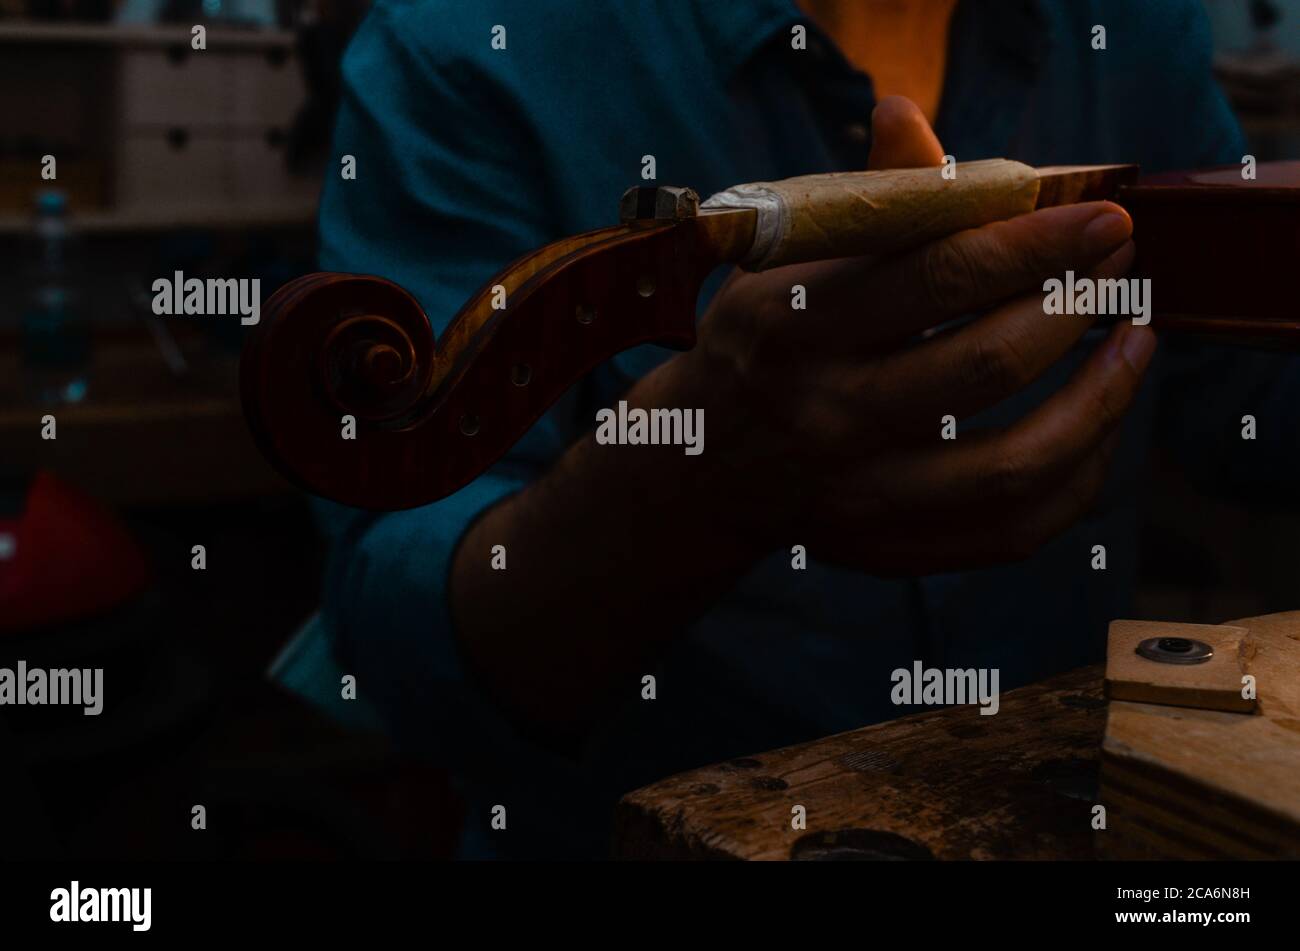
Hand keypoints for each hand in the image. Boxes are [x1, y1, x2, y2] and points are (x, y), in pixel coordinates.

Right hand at [685, 96, 1155, 573]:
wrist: (699, 467)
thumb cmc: (761, 343)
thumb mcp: (783, 264)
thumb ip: (860, 202)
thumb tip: (904, 116)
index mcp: (795, 329)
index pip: (937, 279)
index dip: (1037, 244)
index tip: (1106, 217)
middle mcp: (826, 417)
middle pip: (985, 367)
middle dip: (1075, 308)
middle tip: (1117, 270)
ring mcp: (859, 496)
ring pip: (1014, 465)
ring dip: (1100, 400)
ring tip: (1136, 343)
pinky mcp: (887, 549)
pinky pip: (1013, 531)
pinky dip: (1076, 478)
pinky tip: (1098, 428)